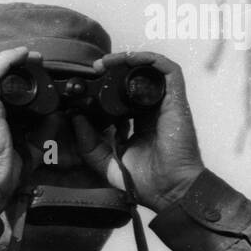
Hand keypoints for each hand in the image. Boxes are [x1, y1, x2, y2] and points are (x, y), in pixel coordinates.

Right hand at [0, 46, 42, 207]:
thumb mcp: (25, 152)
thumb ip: (39, 135)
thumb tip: (56, 118)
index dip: (0, 72)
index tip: (25, 69)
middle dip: (3, 61)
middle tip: (30, 60)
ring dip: (7, 57)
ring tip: (28, 55)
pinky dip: (6, 60)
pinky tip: (21, 55)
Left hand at [72, 51, 205, 211]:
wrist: (170, 190)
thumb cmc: (145, 181)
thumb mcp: (105, 161)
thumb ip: (88, 142)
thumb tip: (75, 118)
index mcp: (136, 124)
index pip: (119, 98)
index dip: (103, 89)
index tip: (84, 86)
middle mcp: (150, 111)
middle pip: (132, 80)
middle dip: (112, 70)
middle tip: (93, 70)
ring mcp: (164, 105)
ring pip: (148, 70)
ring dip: (127, 60)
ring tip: (105, 62)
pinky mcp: (176, 100)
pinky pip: (167, 70)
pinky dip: (149, 59)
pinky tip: (128, 60)